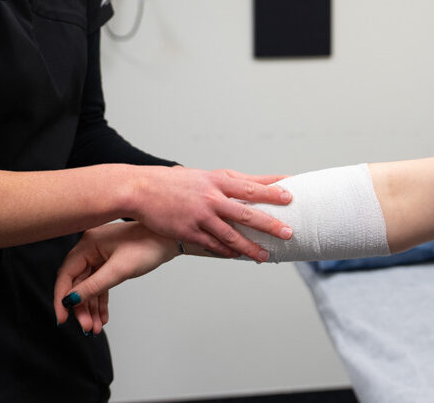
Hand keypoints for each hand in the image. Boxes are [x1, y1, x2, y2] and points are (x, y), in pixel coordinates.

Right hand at [54, 221, 177, 333]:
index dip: (61, 298)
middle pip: (77, 283)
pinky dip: (100, 300)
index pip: (66, 274)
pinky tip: (102, 317)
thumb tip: (69, 301)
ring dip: (91, 307)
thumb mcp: (119, 270)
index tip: (62, 320)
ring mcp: (100, 254)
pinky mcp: (110, 260)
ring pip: (88, 286)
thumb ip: (93, 286)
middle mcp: (91, 247)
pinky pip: (100, 284)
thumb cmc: (148, 246)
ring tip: (95, 328)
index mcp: (88, 243)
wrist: (170, 239)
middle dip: (81, 307)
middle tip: (87, 327)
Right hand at [131, 166, 292, 260]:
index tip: (291, 195)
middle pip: (246, 212)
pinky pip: (213, 245)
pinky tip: (239, 257)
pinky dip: (227, 252)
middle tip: (288, 231)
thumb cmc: (176, 182)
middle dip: (269, 223)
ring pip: (231, 235)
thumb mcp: (205, 176)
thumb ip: (228, 183)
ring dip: (251, 247)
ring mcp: (201, 216)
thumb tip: (253, 187)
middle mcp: (212, 198)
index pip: (251, 185)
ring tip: (266, 255)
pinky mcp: (189, 232)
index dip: (272, 190)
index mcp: (218, 180)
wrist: (142, 190)